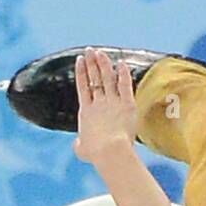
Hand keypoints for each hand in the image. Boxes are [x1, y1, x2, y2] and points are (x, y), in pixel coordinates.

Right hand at [72, 47, 137, 165]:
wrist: (110, 151)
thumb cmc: (97, 154)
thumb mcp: (82, 150)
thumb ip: (79, 145)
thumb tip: (78, 145)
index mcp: (87, 111)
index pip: (83, 87)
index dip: (81, 72)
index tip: (80, 60)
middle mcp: (99, 103)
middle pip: (94, 78)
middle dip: (92, 63)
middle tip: (90, 50)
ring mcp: (113, 102)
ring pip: (108, 78)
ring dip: (104, 64)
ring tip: (101, 53)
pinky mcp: (127, 105)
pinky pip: (125, 86)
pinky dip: (123, 75)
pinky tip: (122, 64)